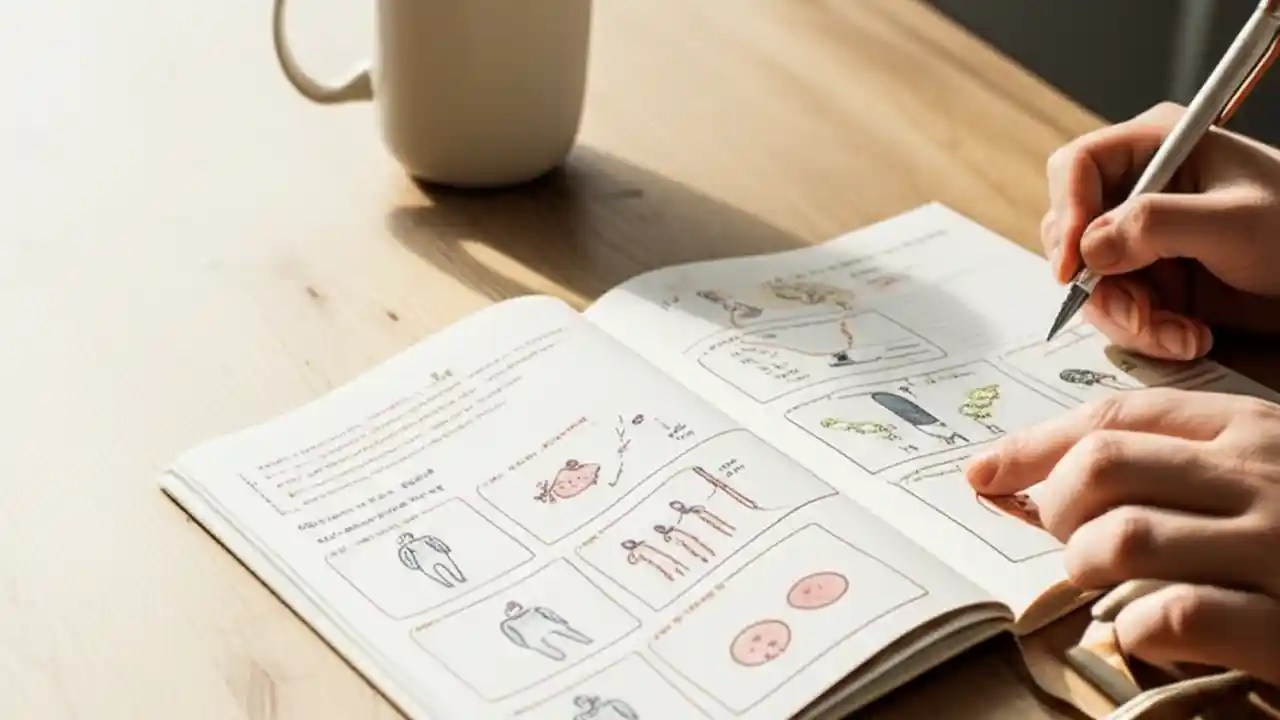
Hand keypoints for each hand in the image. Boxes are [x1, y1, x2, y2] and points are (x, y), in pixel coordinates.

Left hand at [965, 388, 1279, 684]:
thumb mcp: (1260, 477)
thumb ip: (1176, 467)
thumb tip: (1047, 479)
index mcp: (1252, 431)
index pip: (1113, 418)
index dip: (1032, 444)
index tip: (982, 470)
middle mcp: (1264, 477)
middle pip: (1101, 467)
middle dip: (1053, 506)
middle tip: (1062, 542)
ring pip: (1122, 537)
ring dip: (1088, 568)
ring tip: (1108, 589)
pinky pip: (1171, 616)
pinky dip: (1136, 631)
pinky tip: (1150, 636)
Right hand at [1043, 102, 1279, 360]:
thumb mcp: (1234, 223)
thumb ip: (1156, 225)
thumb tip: (1088, 249)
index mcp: (1158, 145)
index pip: (1076, 167)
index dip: (1065, 213)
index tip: (1072, 268)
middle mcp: (1138, 187)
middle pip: (1070, 231)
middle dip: (1101, 284)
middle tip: (1138, 316)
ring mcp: (1140, 236)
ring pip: (1089, 280)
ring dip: (1128, 318)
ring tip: (1179, 335)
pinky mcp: (1148, 277)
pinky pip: (1116, 307)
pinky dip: (1145, 332)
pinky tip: (1189, 337)